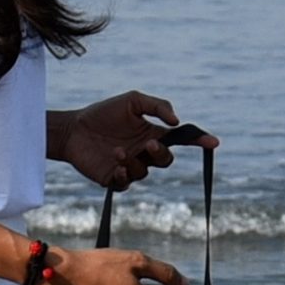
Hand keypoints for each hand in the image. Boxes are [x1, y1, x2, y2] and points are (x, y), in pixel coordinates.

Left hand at [57, 92, 217, 191]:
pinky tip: (116, 165)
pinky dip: (124, 175)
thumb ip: (157, 106)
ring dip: (134, 161)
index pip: (181, 140)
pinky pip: (127, 184)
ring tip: (117, 150)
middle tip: (148, 143)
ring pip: (145, 172)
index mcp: (153, 134)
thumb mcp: (132, 101)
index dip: (198, 141)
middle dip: (160, 153)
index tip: (212, 142)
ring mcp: (131, 167)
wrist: (72, 129)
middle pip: (166, 160)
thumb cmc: (102, 113)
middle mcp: (144, 153)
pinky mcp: (114, 178)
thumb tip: (176, 122)